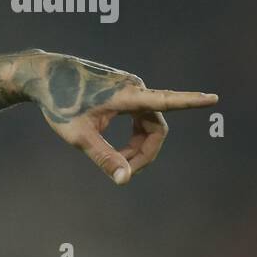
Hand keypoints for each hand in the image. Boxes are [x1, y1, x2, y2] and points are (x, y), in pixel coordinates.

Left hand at [25, 53, 218, 184]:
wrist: (43, 76)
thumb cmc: (58, 104)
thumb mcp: (78, 136)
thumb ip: (104, 157)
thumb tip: (125, 180)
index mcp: (127, 94)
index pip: (167, 100)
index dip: (191, 101)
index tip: (213, 98)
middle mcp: (134, 87)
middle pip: (155, 128)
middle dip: (144, 153)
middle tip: (123, 174)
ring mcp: (129, 87)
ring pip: (147, 124)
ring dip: (136, 146)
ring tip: (115, 161)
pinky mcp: (122, 89)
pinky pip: (138, 117)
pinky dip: (130, 135)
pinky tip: (112, 146)